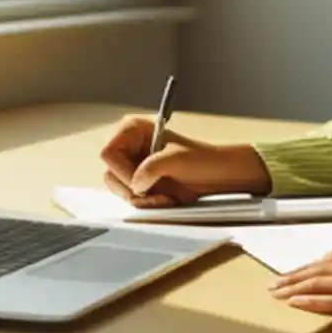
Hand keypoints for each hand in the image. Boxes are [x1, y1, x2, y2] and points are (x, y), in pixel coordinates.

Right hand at [100, 115, 272, 207]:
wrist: (222, 175)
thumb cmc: (203, 160)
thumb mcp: (177, 160)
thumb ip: (151, 168)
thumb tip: (136, 185)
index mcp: (133, 129)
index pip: (109, 153)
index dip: (123, 171)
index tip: (141, 182)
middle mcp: (129, 146)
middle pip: (111, 173)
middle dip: (132, 189)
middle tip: (155, 196)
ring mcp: (133, 165)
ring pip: (118, 188)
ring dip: (140, 199)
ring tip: (164, 199)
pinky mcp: (140, 182)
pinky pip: (130, 197)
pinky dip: (145, 203)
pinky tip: (164, 200)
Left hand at [269, 247, 331, 332]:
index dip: (315, 263)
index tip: (302, 270)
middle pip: (321, 266)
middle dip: (297, 274)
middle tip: (278, 281)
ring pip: (318, 282)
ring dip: (294, 287)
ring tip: (278, 293)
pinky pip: (325, 301)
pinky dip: (307, 302)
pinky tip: (293, 304)